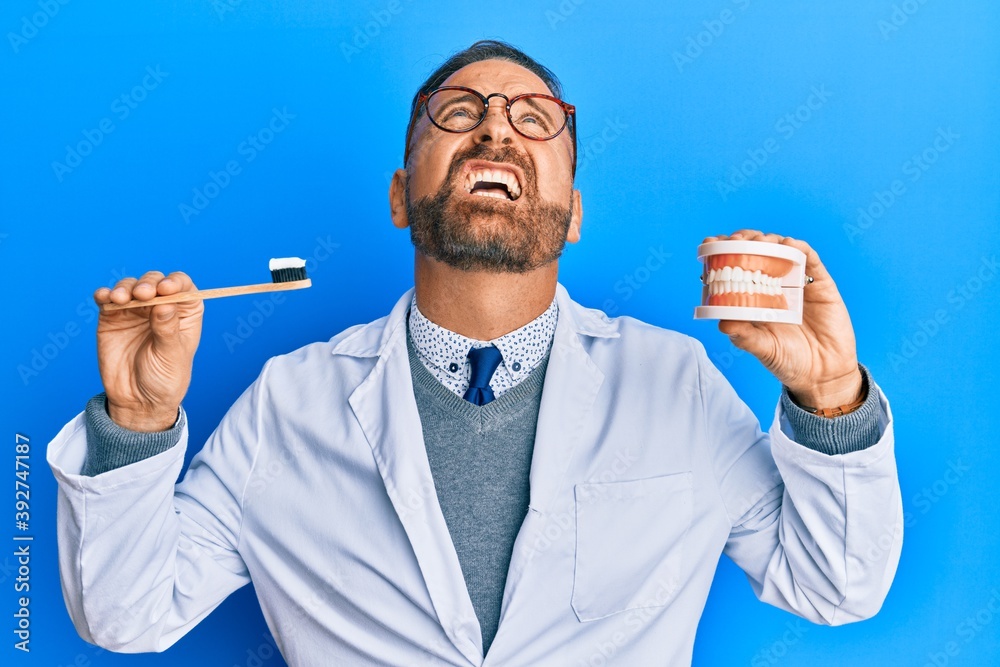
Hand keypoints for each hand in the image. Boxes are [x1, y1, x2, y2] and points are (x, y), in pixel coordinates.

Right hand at [93, 271, 203, 430]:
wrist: (137, 400)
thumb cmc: (164, 378)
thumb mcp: (171, 355)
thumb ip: (167, 329)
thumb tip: (165, 303)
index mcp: (183, 313)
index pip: (183, 286)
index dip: (175, 282)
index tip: (166, 288)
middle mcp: (160, 307)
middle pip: (154, 281)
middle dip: (148, 283)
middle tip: (143, 295)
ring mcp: (135, 310)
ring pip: (130, 286)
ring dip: (125, 287)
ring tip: (120, 299)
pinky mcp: (111, 317)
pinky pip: (106, 299)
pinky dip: (104, 294)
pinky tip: (105, 298)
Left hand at [703, 230, 862, 409]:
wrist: (824, 375)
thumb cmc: (788, 362)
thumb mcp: (762, 349)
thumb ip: (745, 336)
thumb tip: (722, 323)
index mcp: (754, 298)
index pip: (735, 268)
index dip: (723, 252)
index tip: (711, 243)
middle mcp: (773, 286)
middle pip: (756, 252)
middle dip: (744, 240)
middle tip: (736, 240)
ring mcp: (797, 283)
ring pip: (781, 250)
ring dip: (769, 240)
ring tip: (759, 241)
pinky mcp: (820, 285)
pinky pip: (811, 260)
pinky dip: (800, 248)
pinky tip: (789, 244)